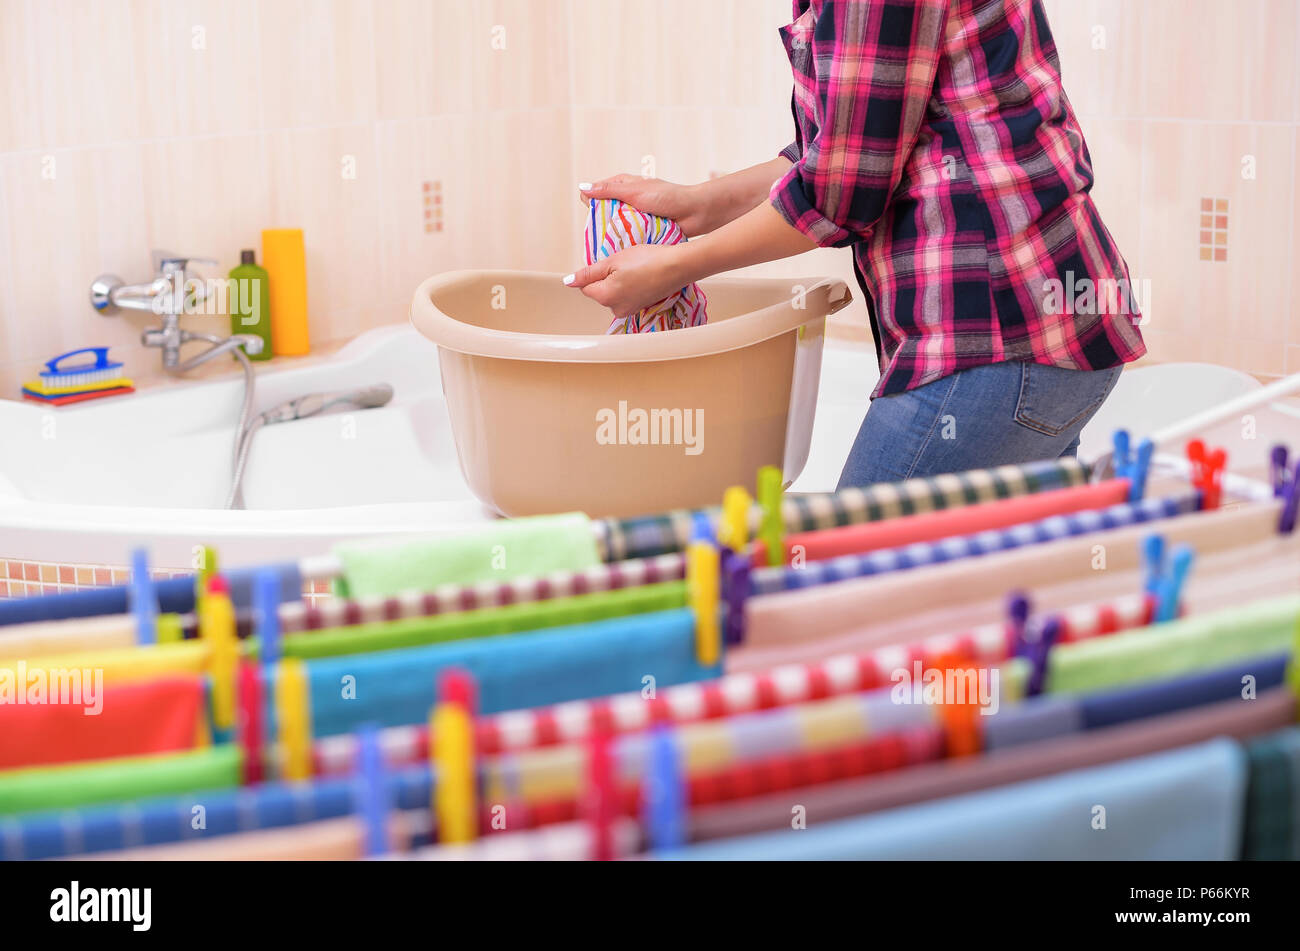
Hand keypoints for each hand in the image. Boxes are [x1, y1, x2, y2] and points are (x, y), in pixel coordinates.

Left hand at [564, 243, 690, 320]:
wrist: (677, 267)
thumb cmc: (647, 260)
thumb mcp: (613, 260)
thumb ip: (588, 273)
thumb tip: (568, 282)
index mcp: (605, 297)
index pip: (585, 287)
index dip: (595, 272)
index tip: (611, 263)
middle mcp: (615, 309)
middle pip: (599, 292)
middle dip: (606, 278)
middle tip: (624, 264)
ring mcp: (629, 311)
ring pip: (613, 294)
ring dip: (618, 282)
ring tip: (634, 270)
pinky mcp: (640, 308)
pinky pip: (626, 296)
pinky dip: (629, 286)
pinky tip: (641, 276)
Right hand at [578, 175, 712, 236]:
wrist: (694, 213)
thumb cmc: (667, 197)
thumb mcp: (634, 191)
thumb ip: (609, 191)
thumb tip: (582, 189)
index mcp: (625, 185)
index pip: (599, 192)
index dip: (592, 203)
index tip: (588, 217)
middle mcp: (629, 200)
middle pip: (606, 211)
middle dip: (601, 222)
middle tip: (594, 237)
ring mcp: (636, 216)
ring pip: (616, 226)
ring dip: (612, 234)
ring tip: (603, 247)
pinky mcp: (644, 230)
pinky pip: (629, 237)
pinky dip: (624, 242)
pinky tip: (617, 251)